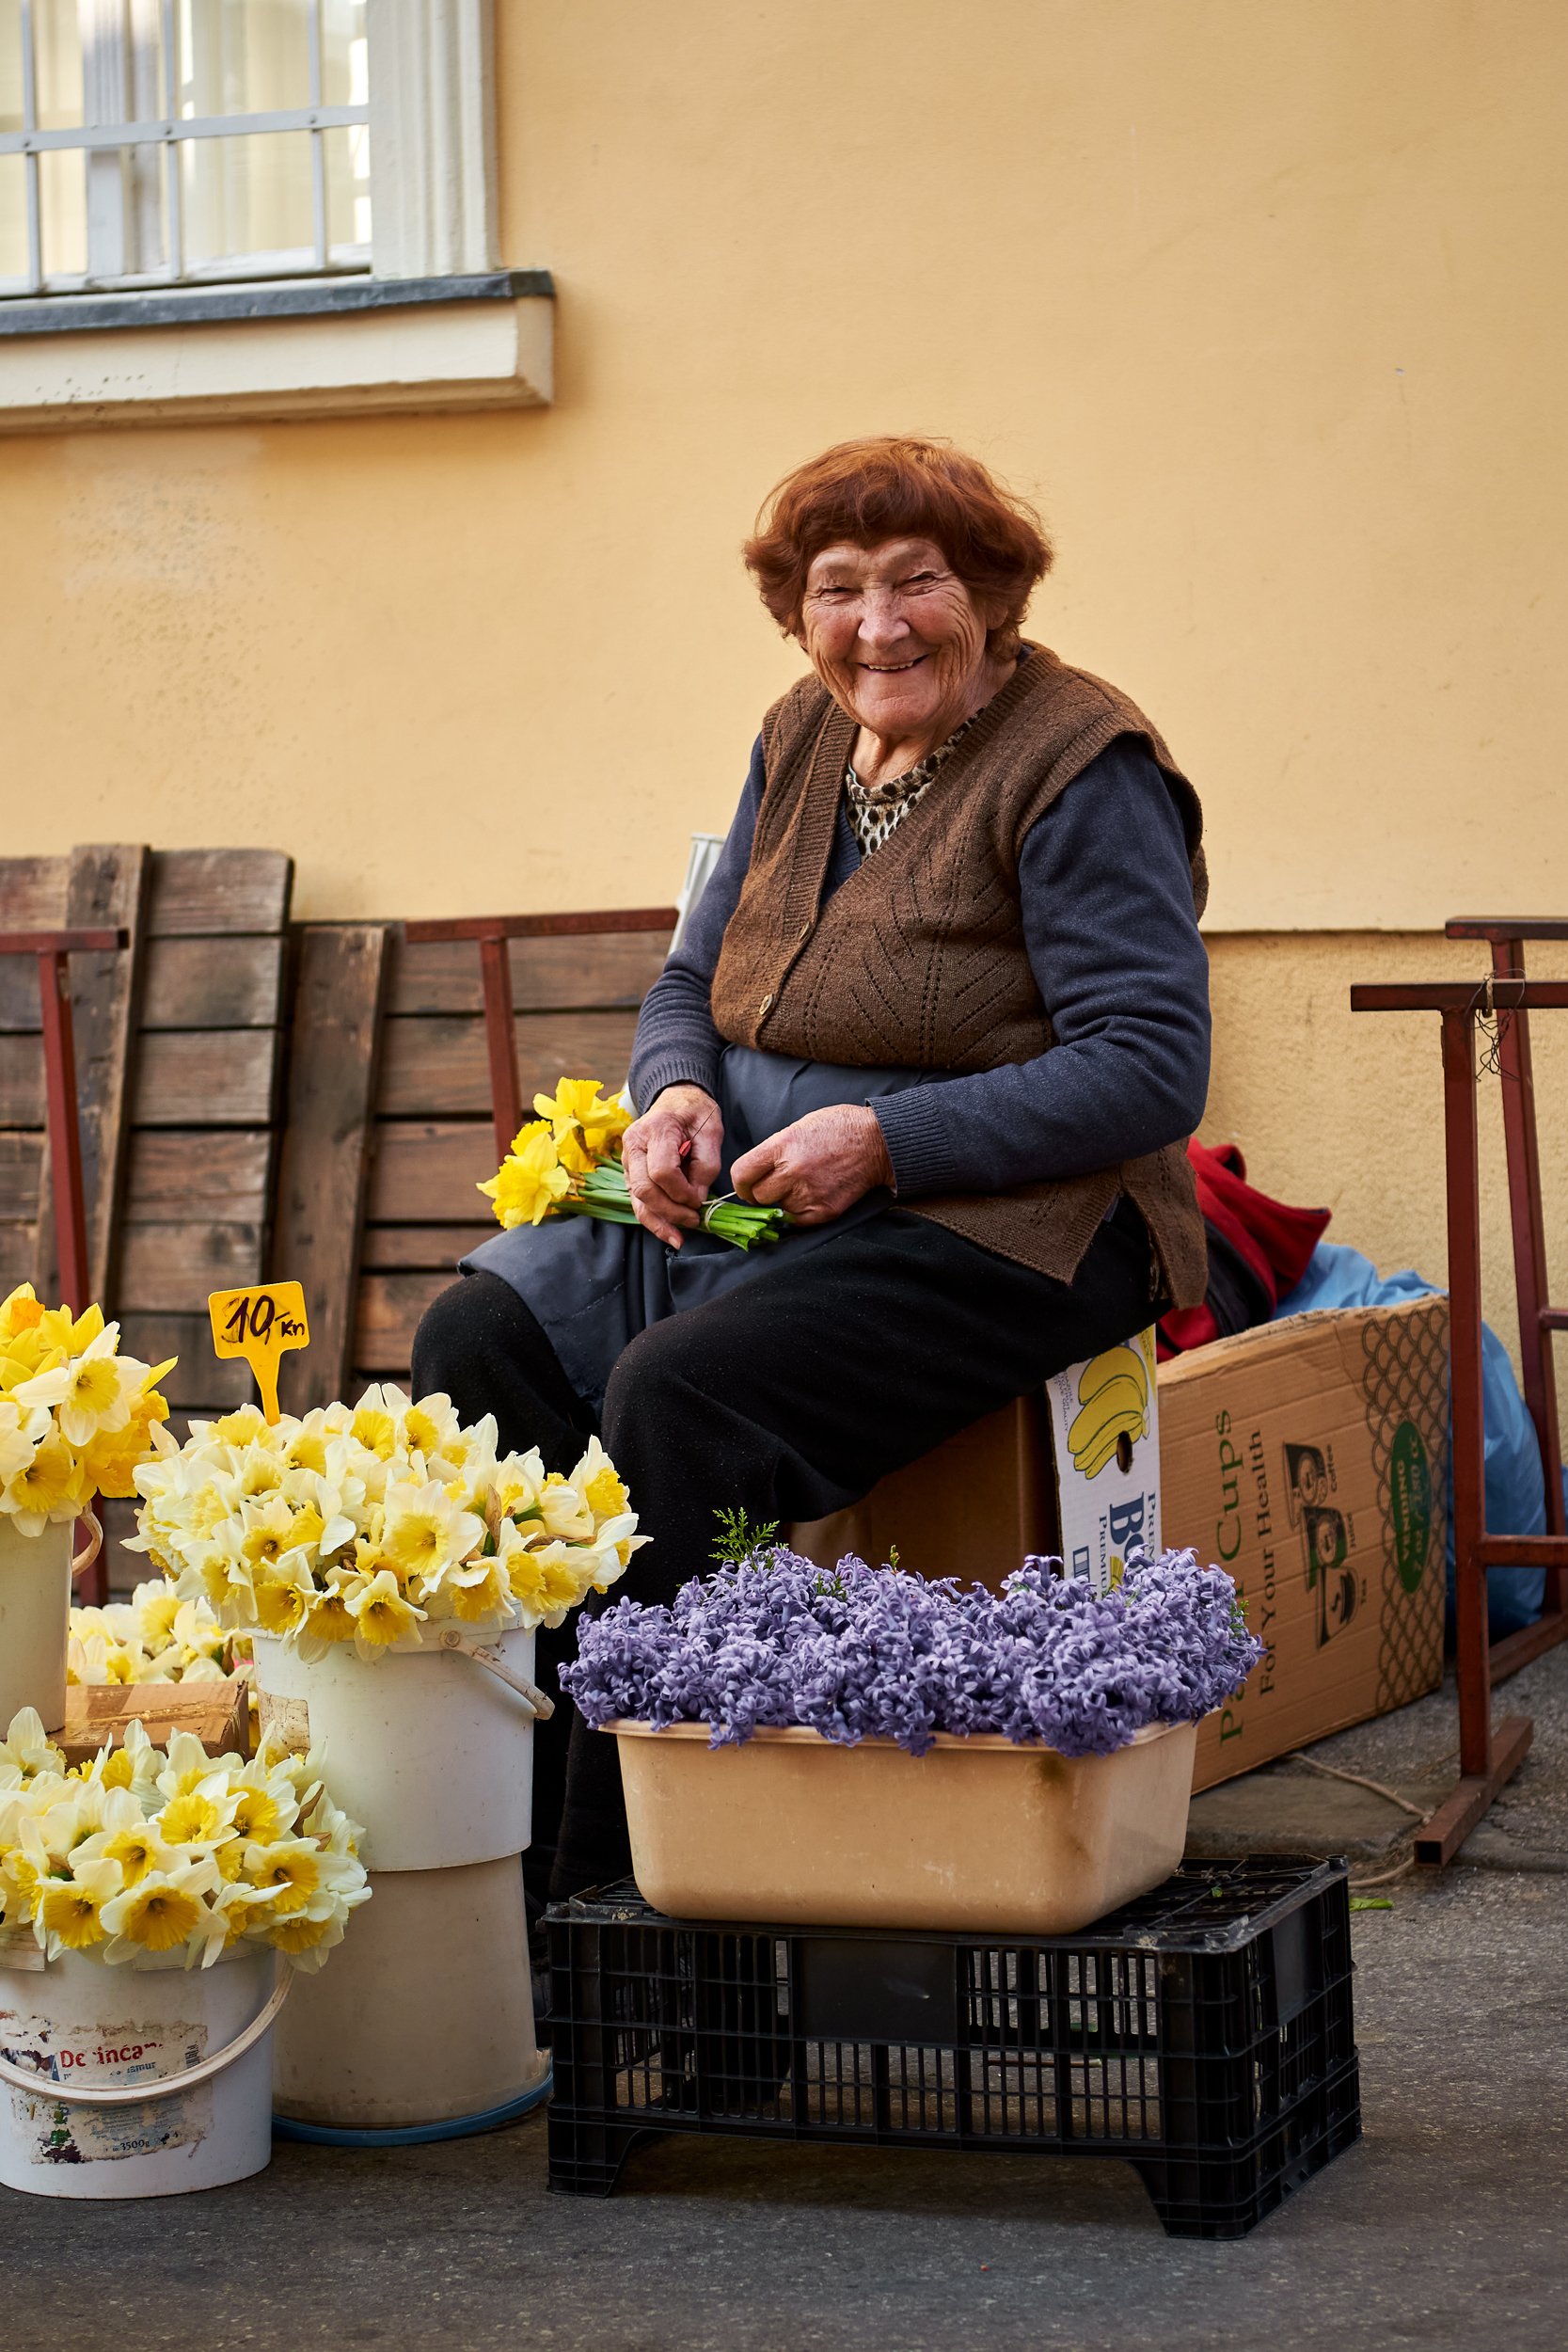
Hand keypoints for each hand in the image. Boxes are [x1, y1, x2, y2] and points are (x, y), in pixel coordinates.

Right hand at [623, 1085, 723, 1247]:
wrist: (676, 1100)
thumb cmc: (695, 1113)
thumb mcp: (711, 1132)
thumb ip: (706, 1165)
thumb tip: (696, 1198)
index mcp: (656, 1129)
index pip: (662, 1171)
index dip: (682, 1191)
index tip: (699, 1199)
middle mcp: (634, 1145)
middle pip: (644, 1188)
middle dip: (670, 1211)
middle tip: (694, 1219)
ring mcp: (628, 1159)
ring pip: (636, 1200)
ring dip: (659, 1222)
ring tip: (679, 1237)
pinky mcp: (630, 1172)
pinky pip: (638, 1201)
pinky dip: (653, 1219)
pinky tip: (668, 1232)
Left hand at [730, 1104, 893, 1225]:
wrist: (877, 1142)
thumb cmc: (838, 1129)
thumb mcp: (799, 1127)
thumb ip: (776, 1151)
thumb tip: (758, 1173)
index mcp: (781, 1146)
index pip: (742, 1173)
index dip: (741, 1183)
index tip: (747, 1186)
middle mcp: (792, 1171)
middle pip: (758, 1196)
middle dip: (762, 1193)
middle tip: (776, 1187)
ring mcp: (808, 1193)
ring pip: (777, 1210)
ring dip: (784, 1202)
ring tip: (802, 1187)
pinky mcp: (824, 1211)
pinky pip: (797, 1221)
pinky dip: (799, 1213)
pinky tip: (811, 1197)